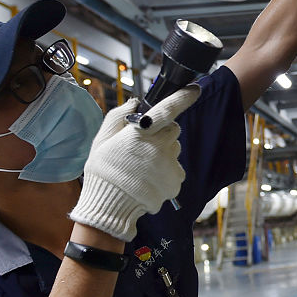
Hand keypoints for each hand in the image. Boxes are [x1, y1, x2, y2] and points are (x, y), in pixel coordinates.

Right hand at [68, 87, 200, 240]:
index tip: (194, 89)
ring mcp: (169, 164)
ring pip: (174, 149)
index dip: (183, 97)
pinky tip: (149, 179)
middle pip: (173, 129)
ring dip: (164, 153)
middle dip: (162, 133)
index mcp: (140, 133)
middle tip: (144, 145)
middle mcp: (159, 146)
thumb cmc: (103, 171)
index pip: (167, 109)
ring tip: (142, 167)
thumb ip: (118, 117)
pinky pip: (176, 169)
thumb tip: (134, 103)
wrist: (110, 206)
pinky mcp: (176, 180)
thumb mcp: (102, 140)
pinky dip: (166, 172)